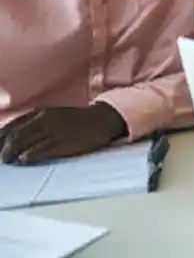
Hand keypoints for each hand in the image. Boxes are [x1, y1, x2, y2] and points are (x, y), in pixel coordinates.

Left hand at [0, 104, 126, 164]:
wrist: (102, 119)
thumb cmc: (76, 121)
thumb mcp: (54, 116)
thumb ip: (35, 125)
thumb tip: (13, 140)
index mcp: (40, 113)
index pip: (11, 126)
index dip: (0, 138)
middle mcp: (44, 119)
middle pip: (15, 135)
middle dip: (3, 147)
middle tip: (0, 159)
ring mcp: (54, 130)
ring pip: (25, 141)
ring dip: (11, 152)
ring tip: (7, 161)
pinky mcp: (63, 141)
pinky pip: (41, 149)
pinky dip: (29, 155)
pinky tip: (23, 160)